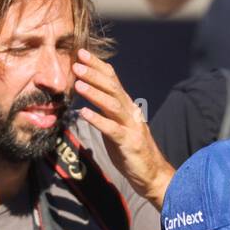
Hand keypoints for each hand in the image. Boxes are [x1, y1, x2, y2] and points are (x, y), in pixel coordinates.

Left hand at [74, 48, 173, 208]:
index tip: (82, 53)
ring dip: (94, 93)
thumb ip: (106, 114)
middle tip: (77, 62)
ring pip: (112, 105)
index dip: (98, 66)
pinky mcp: (129, 142)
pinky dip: (97, 120)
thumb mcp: (117, 128)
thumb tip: (89, 102)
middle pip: (112, 87)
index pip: (113, 80)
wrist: (152, 175)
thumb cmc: (132, 152)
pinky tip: (83, 114)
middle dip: (94, 74)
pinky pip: (111, 129)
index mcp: (127, 107)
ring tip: (78, 83)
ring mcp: (131, 127)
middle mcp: (130, 112)